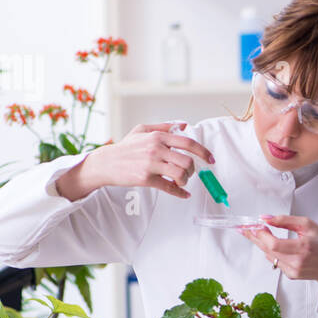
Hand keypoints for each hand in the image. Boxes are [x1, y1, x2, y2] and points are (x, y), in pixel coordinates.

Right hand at [58, 122, 214, 200]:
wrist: (106, 162)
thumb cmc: (126, 147)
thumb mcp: (142, 130)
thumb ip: (164, 126)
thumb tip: (184, 124)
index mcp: (158, 136)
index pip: (188, 143)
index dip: (203, 152)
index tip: (211, 160)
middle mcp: (155, 149)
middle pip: (187, 162)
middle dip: (193, 170)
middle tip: (190, 173)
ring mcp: (150, 164)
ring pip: (180, 175)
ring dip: (186, 181)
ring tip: (181, 181)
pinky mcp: (145, 179)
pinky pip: (169, 187)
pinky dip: (180, 192)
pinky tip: (183, 194)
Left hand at [241, 214, 317, 303]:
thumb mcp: (308, 225)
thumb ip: (285, 220)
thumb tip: (266, 218)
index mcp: (304, 247)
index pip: (274, 244)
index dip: (261, 235)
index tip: (256, 226)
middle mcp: (298, 262)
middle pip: (268, 250)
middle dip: (255, 237)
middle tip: (246, 228)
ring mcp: (294, 271)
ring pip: (269, 256)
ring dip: (262, 244)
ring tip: (258, 233)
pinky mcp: (291, 275)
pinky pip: (275, 262)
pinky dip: (272, 252)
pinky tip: (275, 246)